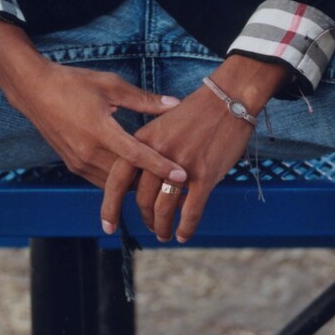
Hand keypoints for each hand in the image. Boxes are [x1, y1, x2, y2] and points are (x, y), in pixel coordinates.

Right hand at [12, 61, 190, 192]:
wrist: (34, 90)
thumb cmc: (73, 83)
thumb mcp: (110, 85)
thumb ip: (143, 99)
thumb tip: (174, 104)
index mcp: (100, 130)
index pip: (137, 155)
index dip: (161, 166)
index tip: (183, 176)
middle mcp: (88, 151)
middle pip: (128, 176)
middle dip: (152, 182)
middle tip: (179, 186)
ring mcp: (78, 161)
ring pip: (114, 183)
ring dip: (135, 185)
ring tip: (162, 187)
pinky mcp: (73, 164)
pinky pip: (101, 180)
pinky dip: (119, 182)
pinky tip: (135, 179)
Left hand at [100, 58, 290, 242]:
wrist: (226, 100)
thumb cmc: (195, 114)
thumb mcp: (161, 125)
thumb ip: (148, 151)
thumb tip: (142, 182)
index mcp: (143, 141)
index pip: (117, 179)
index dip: (110, 206)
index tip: (108, 226)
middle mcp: (157, 154)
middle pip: (142, 199)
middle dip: (145, 219)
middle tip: (150, 227)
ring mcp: (181, 165)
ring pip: (164, 209)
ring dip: (162, 227)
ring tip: (164, 234)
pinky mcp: (205, 174)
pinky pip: (191, 210)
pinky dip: (186, 227)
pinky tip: (184, 235)